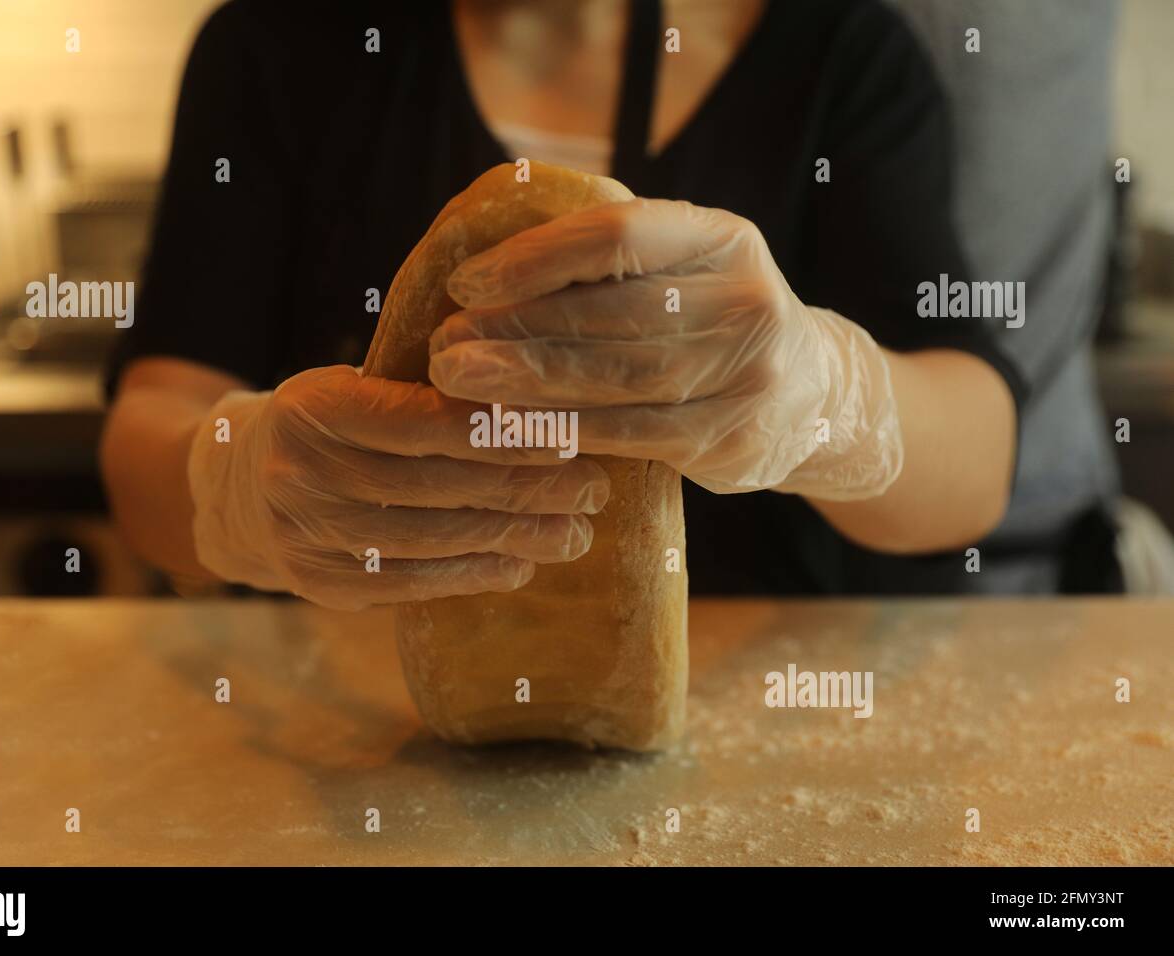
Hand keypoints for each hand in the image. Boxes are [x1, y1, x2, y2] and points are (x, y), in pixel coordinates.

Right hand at [186, 365, 608, 609]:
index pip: (423, 421)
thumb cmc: (330, 423)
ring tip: (574, 532)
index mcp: (314, 407)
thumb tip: (544, 395)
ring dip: (514, 538)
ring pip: (432, 540)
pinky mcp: (321, 586)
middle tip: (592, 488)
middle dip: (527, 488)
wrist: (242, 487)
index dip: (502, 431)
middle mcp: (300, 474)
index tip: (570, 434)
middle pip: (437, 485)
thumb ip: (426, 391)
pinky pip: (412, 585)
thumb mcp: (356, 385)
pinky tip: (519, 564)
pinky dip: (473, 575)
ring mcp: (306, 537)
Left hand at [428, 198, 902, 499]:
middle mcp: (746, 299)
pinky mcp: (733, 436)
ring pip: (619, 378)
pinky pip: (635, 435)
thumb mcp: (684, 271)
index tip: (466, 283)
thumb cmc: (711, 322)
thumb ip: (611, 262)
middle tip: (445, 346)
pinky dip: (568, 431)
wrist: (815, 396)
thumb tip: (482, 270)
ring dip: (529, 383)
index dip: (535, 259)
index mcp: (722, 238)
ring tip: (461, 385)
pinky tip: (513, 429)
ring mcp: (749, 373)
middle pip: (612, 313)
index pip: (617, 235)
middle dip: (518, 329)